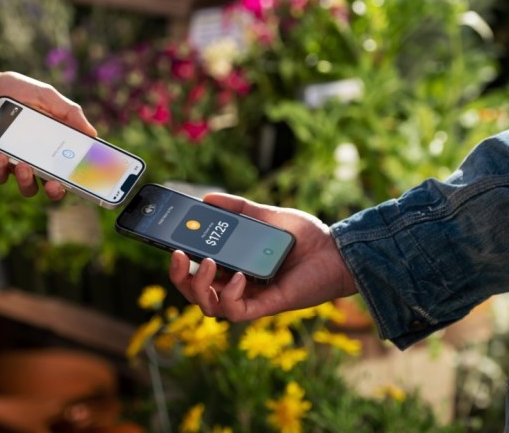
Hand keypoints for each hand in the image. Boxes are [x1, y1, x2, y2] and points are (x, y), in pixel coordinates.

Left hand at [0, 62, 97, 199]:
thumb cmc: (15, 90)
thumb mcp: (46, 95)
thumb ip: (69, 112)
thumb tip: (93, 133)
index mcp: (54, 144)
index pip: (71, 168)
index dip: (80, 178)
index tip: (85, 180)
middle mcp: (38, 158)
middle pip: (52, 186)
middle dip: (55, 190)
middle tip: (54, 184)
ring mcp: (15, 162)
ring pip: (28, 187)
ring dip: (28, 181)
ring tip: (24, 166)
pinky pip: (0, 177)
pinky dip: (1, 170)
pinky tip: (0, 156)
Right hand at [168, 193, 358, 321]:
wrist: (338, 250)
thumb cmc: (306, 237)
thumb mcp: (266, 216)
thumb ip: (238, 208)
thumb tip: (208, 197)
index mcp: (233, 266)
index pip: (197, 271)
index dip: (180, 264)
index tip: (171, 245)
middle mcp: (236, 285)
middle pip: (195, 293)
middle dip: (180, 277)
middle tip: (179, 256)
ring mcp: (249, 297)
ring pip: (208, 307)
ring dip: (199, 286)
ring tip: (208, 263)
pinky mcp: (265, 306)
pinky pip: (235, 311)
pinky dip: (228, 295)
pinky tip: (237, 277)